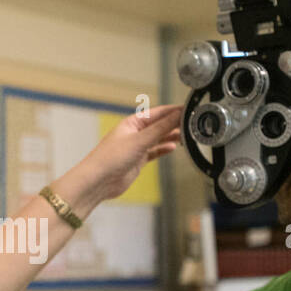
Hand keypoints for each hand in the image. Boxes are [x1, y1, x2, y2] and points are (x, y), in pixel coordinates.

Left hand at [56, 104, 182, 212]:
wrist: (98, 181)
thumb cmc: (110, 158)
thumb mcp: (139, 140)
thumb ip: (160, 128)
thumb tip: (177, 115)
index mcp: (132, 122)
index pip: (158, 112)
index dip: (173, 111)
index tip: (189, 109)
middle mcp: (134, 133)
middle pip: (159, 125)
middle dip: (174, 124)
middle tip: (192, 124)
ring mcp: (136, 147)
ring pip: (158, 138)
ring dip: (171, 137)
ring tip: (186, 135)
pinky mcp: (138, 160)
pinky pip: (154, 151)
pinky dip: (164, 149)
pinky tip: (173, 147)